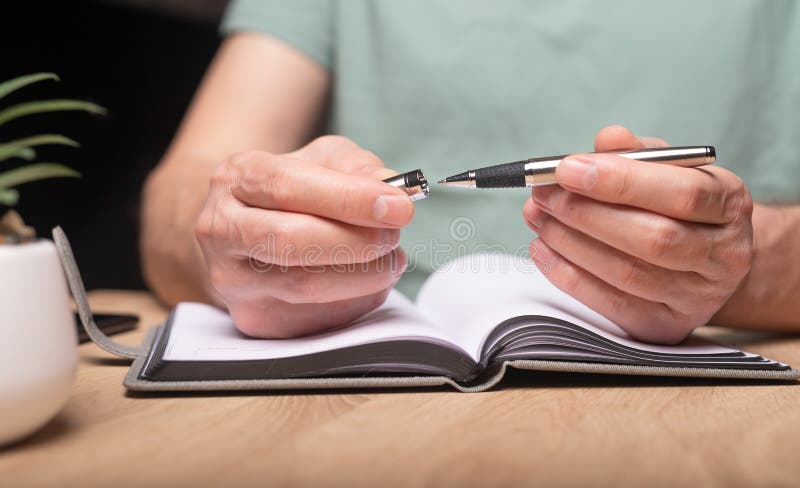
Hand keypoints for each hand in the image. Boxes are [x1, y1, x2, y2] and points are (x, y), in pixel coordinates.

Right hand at [195, 136, 413, 337]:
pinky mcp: (257, 320)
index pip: (287, 187)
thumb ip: (355, 167)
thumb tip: (389, 188)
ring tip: (390, 257)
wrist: (249, 238)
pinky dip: (359, 298)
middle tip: (394, 234)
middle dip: (358, 239)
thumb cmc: (291, 196)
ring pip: (308, 286)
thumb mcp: (321, 162)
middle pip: (291, 241)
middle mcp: (223, 232)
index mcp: (235, 180)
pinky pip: (321, 317)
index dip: (349, 198)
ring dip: (366, 274)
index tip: (398, 206)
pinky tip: (367, 279)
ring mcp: (234, 283)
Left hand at [523, 126, 753, 343]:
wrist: (704, 260)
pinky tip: (543, 250)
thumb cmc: (677, 205)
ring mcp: (698, 297)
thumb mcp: (667, 170)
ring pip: (627, 273)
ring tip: (538, 217)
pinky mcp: (665, 325)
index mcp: (731, 204)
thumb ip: (637, 153)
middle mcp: (724, 255)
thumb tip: (607, 140)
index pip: (682, 193)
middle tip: (543, 194)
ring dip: (570, 243)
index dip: (619, 181)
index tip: (566, 169)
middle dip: (585, 213)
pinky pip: (611, 304)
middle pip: (653, 238)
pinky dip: (569, 276)